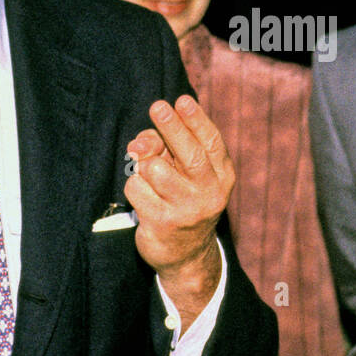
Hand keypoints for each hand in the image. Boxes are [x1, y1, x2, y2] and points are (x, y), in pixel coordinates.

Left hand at [125, 95, 232, 323]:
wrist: (186, 255)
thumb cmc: (183, 200)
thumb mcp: (185, 173)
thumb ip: (167, 149)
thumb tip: (139, 142)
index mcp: (222, 177)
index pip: (211, 143)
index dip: (197, 120)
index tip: (182, 100)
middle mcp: (209, 194)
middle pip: (190, 154)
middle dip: (172, 127)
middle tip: (158, 106)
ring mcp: (187, 211)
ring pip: (154, 169)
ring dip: (143, 165)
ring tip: (149, 176)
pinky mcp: (162, 223)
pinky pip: (136, 188)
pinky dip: (134, 185)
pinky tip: (143, 196)